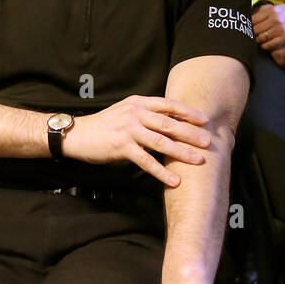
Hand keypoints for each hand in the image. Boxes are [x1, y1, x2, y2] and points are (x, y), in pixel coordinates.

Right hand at [61, 95, 211, 186]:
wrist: (76, 135)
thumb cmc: (103, 125)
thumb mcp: (124, 112)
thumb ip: (144, 114)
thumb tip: (169, 121)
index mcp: (137, 103)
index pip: (168, 105)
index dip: (187, 112)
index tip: (204, 120)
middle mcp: (134, 114)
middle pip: (168, 123)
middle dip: (190, 133)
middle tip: (208, 141)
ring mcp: (128, 130)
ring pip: (161, 142)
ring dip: (181, 152)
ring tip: (198, 160)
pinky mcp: (121, 147)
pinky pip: (146, 161)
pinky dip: (161, 172)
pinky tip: (173, 180)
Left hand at [252, 2, 284, 50]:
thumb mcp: (279, 7)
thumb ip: (266, 12)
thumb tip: (251, 18)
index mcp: (272, 10)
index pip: (252, 20)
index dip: (248, 26)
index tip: (248, 30)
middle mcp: (275, 18)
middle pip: (255, 30)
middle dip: (253, 35)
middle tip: (253, 37)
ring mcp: (281, 28)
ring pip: (261, 38)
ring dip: (259, 41)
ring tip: (260, 42)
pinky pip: (270, 44)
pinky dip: (265, 46)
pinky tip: (266, 46)